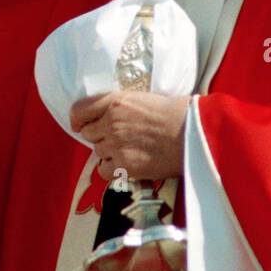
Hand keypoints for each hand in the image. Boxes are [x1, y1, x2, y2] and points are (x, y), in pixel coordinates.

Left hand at [70, 91, 189, 182]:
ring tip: (130, 150)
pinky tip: (128, 165)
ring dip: (109, 153)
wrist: (192, 132)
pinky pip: (105, 171)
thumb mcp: (142, 99)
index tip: (79, 125)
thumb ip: (120, 107)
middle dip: (100, 137)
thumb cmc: (175, 114)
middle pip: (89, 134)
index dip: (78, 120)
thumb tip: (107, 118)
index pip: (80, 110)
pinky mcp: (123, 165)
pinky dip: (114, 170)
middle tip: (119, 138)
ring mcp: (115, 144)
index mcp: (115, 101)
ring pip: (98, 152)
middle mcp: (110, 122)